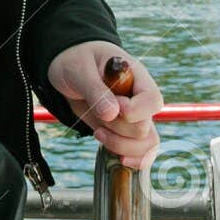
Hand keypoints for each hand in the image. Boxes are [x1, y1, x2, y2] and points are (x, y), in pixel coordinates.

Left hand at [46, 42, 162, 171]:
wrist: (68, 69)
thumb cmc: (75, 59)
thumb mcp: (79, 69)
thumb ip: (95, 89)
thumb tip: (112, 114)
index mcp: (136, 77)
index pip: (152, 100)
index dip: (135, 111)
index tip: (114, 107)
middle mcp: (139, 100)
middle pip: (144, 128)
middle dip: (117, 129)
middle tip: (96, 115)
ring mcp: (133, 117)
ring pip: (147, 145)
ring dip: (121, 147)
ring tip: (98, 134)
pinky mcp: (123, 131)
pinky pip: (140, 153)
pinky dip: (131, 160)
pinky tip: (117, 157)